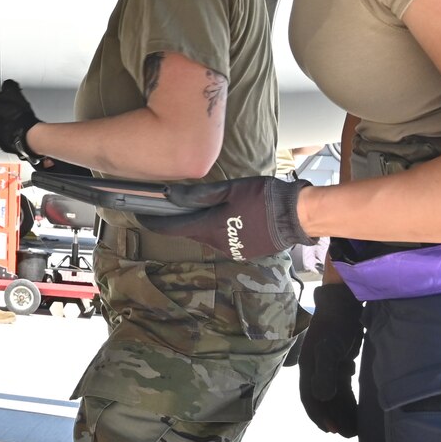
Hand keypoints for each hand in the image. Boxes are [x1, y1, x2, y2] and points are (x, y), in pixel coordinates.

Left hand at [0, 80, 39, 157]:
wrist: (26, 134)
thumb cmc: (17, 116)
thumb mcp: (12, 92)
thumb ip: (7, 86)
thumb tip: (7, 84)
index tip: (5, 98)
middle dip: (3, 111)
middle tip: (13, 109)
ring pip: (1, 127)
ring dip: (8, 123)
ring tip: (18, 119)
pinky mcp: (5, 146)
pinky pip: (8, 136)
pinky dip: (13, 132)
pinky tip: (21, 128)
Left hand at [143, 176, 311, 260]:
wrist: (298, 215)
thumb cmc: (265, 198)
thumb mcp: (229, 189)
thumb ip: (199, 195)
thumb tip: (171, 196)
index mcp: (211, 229)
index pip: (174, 229)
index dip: (156, 223)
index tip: (142, 217)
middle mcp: (218, 245)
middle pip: (192, 232)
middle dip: (182, 221)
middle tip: (174, 207)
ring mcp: (233, 251)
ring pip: (208, 237)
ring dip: (203, 225)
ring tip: (205, 208)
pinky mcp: (246, 252)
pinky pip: (224, 240)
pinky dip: (220, 230)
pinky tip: (227, 217)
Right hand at [298, 283, 362, 436]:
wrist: (343, 304)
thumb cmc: (335, 326)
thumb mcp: (329, 349)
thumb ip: (325, 373)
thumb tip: (322, 398)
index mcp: (308, 368)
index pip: (310, 398)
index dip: (319, 416)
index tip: (332, 431)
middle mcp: (315, 370)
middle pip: (322, 400)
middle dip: (333, 417)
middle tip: (347, 434)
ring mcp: (327, 366)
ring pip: (333, 395)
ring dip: (341, 411)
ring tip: (354, 427)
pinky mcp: (339, 362)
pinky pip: (342, 387)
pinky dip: (348, 399)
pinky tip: (356, 407)